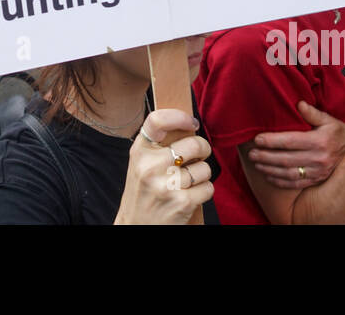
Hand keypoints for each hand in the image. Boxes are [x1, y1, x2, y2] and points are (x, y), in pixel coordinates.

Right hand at [113, 109, 213, 224]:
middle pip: (194, 144)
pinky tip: (190, 195)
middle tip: (198, 155)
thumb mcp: (141, 164)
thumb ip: (158, 146)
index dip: (179, 116)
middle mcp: (150, 166)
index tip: (191, 122)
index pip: (157, 121)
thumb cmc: (144, 192)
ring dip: (202, 175)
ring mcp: (166, 185)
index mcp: (139, 152)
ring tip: (188, 182)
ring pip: (205, 168)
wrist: (136, 226)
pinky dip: (204, 191)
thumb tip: (190, 126)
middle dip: (203, 149)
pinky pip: (208, 187)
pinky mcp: (181, 203)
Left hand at [247, 101, 344, 187]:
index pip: (290, 141)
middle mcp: (318, 158)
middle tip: (251, 154)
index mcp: (319, 141)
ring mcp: (318, 171)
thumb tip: (298, 103)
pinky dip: (281, 182)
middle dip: (266, 157)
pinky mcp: (318, 180)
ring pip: (289, 173)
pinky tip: (269, 177)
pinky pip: (297, 184)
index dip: (272, 141)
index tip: (257, 139)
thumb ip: (312, 113)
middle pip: (286, 159)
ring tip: (257, 164)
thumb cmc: (340, 133)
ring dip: (270, 170)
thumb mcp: (329, 120)